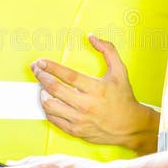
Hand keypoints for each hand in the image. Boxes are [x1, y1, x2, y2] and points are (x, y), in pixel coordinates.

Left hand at [32, 35, 158, 153]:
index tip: (41, 62)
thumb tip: (92, 37)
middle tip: (36, 69)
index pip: (68, 76)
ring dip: (42, 93)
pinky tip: (49, 100)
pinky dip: (47, 108)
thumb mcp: (120, 71)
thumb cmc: (123, 98)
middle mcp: (86, 105)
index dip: (51, 67)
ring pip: (50, 105)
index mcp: (96, 89)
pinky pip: (53, 119)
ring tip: (43, 86)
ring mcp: (79, 119)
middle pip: (54, 89)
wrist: (130, 125)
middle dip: (41, 76)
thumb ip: (108, 50)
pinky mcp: (75, 130)